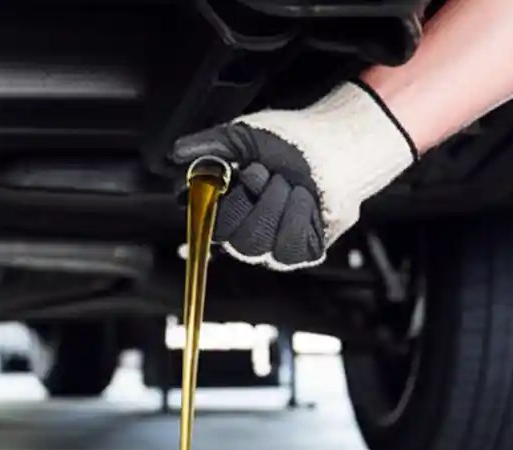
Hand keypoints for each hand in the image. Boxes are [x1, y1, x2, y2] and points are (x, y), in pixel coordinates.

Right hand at [170, 82, 415, 271]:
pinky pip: (288, 248)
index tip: (231, 178)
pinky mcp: (300, 251)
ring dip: (274, 205)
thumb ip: (208, 144)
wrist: (335, 143)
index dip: (215, 205)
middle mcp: (247, 229)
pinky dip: (296, 217)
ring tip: (289, 182)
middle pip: (233, 238)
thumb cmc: (291, 139)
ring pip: (258, 243)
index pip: (206, 223)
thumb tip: (176, 153)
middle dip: (252, 200)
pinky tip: (304, 197)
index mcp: (228, 206)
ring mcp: (272, 243)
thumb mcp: (244, 135)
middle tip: (266, 173)